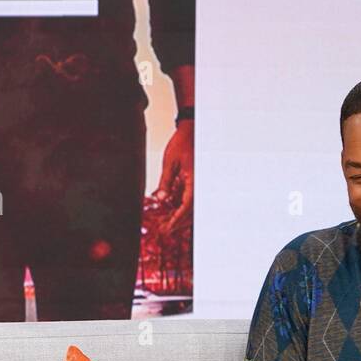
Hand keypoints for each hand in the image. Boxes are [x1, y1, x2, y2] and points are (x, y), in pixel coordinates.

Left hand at [154, 119, 193, 236]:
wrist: (191, 130)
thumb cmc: (183, 142)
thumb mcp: (170, 163)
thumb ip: (166, 182)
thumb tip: (161, 199)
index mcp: (195, 180)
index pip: (187, 206)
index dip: (177, 220)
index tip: (167, 228)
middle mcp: (199, 184)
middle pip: (190, 210)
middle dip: (177, 222)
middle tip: (164, 230)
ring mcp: (197, 183)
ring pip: (190, 206)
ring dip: (178, 215)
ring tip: (164, 223)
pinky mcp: (194, 181)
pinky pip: (188, 198)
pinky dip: (179, 206)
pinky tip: (168, 209)